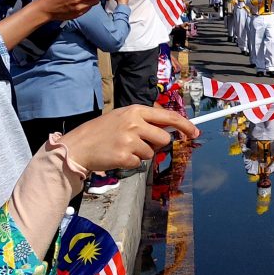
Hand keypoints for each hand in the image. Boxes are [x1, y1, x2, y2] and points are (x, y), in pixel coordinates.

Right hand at [63, 106, 198, 172]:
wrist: (78, 146)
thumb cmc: (101, 132)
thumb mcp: (122, 117)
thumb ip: (144, 121)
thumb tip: (170, 128)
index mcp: (135, 111)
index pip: (169, 117)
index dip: (185, 125)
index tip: (195, 132)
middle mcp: (134, 123)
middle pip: (164, 139)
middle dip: (156, 145)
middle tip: (138, 144)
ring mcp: (129, 140)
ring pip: (151, 153)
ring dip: (140, 154)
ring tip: (122, 148)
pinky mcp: (124, 156)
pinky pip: (139, 163)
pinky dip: (130, 163)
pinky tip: (116, 156)